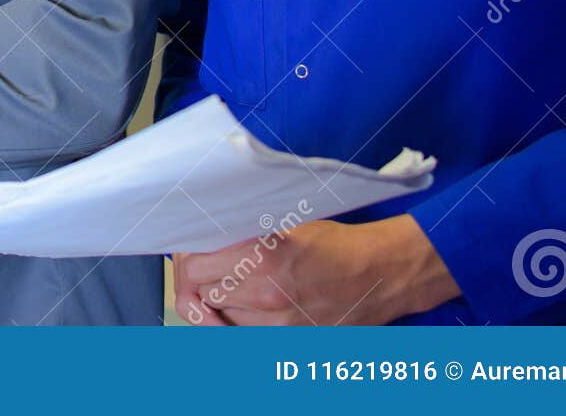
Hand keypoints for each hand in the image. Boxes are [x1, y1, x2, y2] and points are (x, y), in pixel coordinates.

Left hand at [176, 216, 460, 324]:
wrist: (382, 273)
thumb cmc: (334, 244)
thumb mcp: (282, 223)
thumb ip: (238, 232)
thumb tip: (196, 236)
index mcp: (261, 253)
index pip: (192, 266)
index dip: (183, 260)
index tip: (186, 255)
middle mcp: (266, 290)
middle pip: (201, 293)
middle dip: (198, 280)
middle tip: (205, 269)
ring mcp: (278, 322)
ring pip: (219, 316)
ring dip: (218, 302)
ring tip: (234, 284)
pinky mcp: (291, 342)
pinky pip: (244, 335)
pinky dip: (237, 322)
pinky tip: (248, 305)